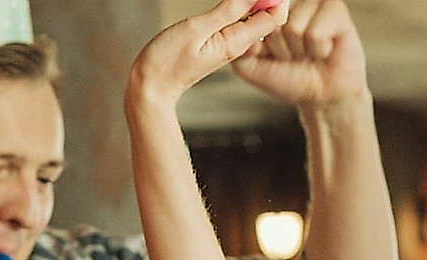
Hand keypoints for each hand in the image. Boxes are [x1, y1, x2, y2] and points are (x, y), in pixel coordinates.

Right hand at [125, 0, 289, 111]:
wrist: (154, 84)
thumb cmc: (169, 60)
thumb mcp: (197, 29)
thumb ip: (227, 12)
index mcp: (237, 42)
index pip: (273, 16)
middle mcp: (238, 43)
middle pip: (267, 16)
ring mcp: (229, 42)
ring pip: (253, 16)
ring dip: (255, 2)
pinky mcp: (219, 40)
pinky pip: (238, 20)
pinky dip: (241, 6)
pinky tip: (235, 1)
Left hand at [233, 0, 367, 108]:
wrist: (321, 96)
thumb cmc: (288, 78)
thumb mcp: (249, 65)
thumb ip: (238, 42)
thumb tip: (246, 20)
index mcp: (268, 6)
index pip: (253, 9)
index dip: (260, 38)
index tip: (268, 50)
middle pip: (272, 20)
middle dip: (279, 48)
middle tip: (292, 55)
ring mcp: (312, 0)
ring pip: (293, 27)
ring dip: (299, 51)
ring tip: (308, 54)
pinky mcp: (334, 8)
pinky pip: (315, 33)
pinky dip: (317, 51)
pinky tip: (323, 51)